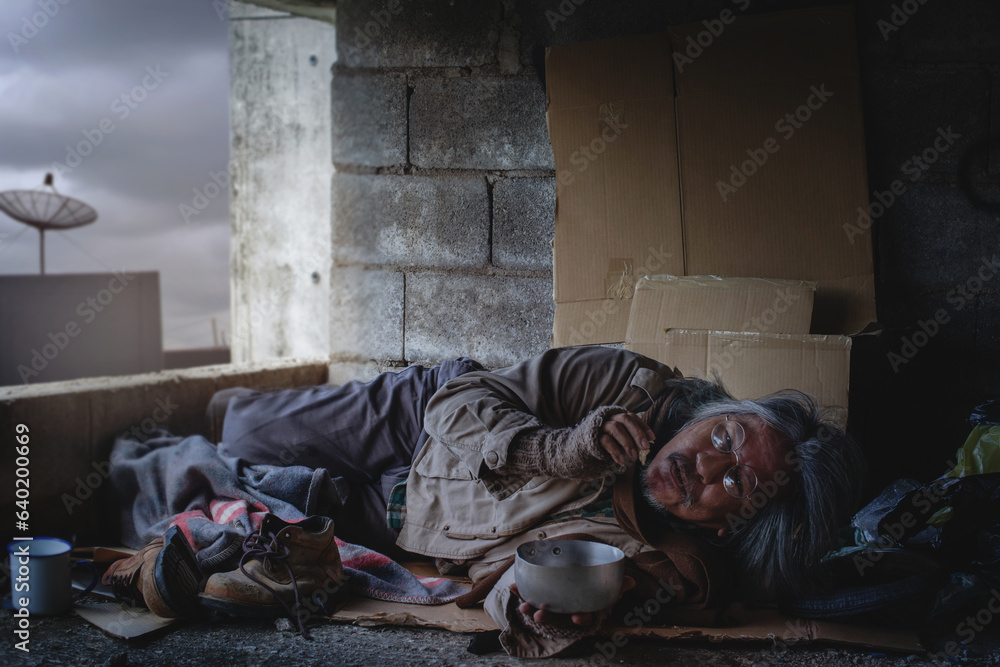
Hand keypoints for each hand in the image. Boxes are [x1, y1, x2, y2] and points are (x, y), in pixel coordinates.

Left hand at [510, 576, 635, 627]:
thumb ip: (619, 585)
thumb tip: (632, 581)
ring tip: (522, 606)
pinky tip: (512, 587)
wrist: (584, 582)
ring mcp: (555, 605)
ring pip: (542, 610)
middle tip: (538, 616)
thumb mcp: (609, 588)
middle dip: (547, 617)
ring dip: (530, 607)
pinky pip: (531, 596)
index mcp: (584, 608)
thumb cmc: (596, 588)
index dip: (580, 617)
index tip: (579, 616)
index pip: (583, 616)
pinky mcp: (544, 597)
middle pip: (558, 617)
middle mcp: (568, 610)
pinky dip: (521, 591)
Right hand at [598, 412, 653, 466]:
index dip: (643, 426)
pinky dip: (615, 451)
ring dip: (627, 442)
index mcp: (618, 417)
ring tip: (633, 455)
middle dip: (637, 433)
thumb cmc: (609, 443)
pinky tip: (621, 460)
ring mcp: (601, 426)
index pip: (632, 417)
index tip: (652, 438)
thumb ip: (632, 439)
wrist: (587, 447)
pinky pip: (606, 441)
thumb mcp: (622, 440)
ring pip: (615, 428)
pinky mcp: (594, 437)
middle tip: (645, 447)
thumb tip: (646, 445)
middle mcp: (610, 418)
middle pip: (624, 419)